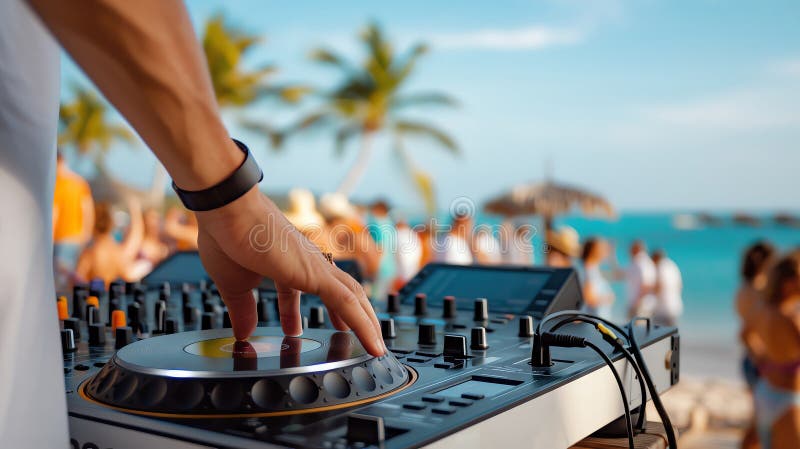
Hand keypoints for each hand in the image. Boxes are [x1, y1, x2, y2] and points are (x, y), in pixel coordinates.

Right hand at [194, 187, 384, 355]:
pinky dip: (363, 325)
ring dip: (365, 322)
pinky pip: (347, 303)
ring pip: (352, 297)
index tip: (293, 329)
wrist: (228, 208)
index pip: (294, 289)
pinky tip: (372, 344)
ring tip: (373, 346)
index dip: (293, 311)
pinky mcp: (318, 273)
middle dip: (345, 316)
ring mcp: (315, 266)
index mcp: (283, 263)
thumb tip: (243, 332)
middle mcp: (306, 262)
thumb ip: (242, 308)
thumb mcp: (233, 284)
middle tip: (348, 336)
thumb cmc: (226, 235)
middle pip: (336, 291)